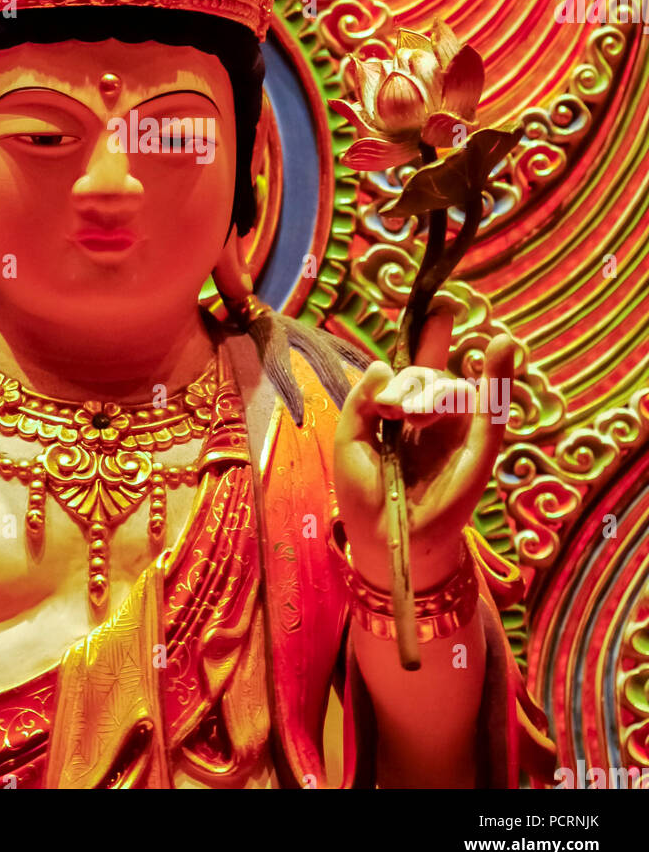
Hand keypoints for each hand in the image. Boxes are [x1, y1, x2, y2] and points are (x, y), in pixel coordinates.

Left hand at [333, 305, 513, 591]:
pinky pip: (492, 411)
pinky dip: (498, 379)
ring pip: (454, 389)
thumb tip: (384, 363)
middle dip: (409, 382)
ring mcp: (459, 432)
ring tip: (406, 417)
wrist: (384, 545)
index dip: (430, 334)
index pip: (420, 364)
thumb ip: (362, 400)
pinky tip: (502, 348)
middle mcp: (435, 417)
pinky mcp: (478, 452)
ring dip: (430, 393)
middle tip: (388, 409)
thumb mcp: (350, 440)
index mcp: (404, 410)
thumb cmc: (365, 496)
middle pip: (430, 375)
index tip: (440, 306)